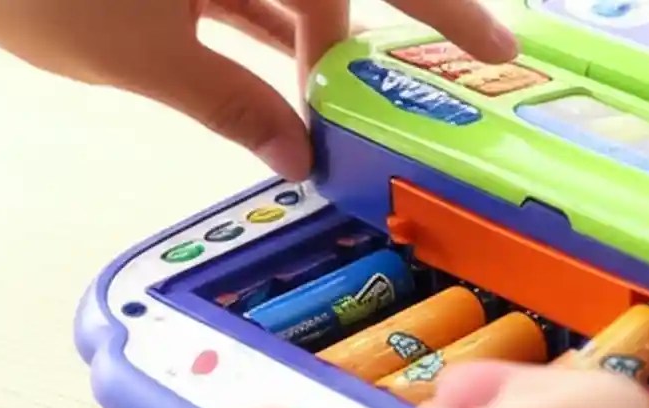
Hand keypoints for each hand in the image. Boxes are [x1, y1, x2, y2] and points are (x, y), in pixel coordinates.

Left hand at [0, 0, 517, 179]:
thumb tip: (294, 153)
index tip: (499, 51)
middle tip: (351, 113)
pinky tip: (273, 75)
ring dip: (301, 42)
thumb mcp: (149, 57)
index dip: (449, 12)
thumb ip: (233, 105)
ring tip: (315, 105)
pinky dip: (254, 25)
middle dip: (343, 49)